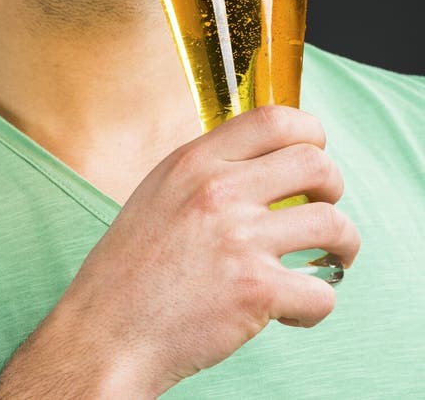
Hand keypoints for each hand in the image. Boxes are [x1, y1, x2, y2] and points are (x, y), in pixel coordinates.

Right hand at [0, 105, 359, 397]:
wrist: (107, 333)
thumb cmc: (129, 269)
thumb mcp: (159, 193)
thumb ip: (206, 171)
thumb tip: (260, 160)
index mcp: (194, 162)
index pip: (273, 119)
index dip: (309, 130)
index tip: (317, 148)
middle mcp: (219, 191)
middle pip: (315, 164)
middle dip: (334, 186)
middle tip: (326, 206)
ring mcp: (240, 239)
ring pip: (332, 224)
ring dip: (344, 243)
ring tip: (333, 258)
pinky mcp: (256, 291)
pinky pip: (321, 291)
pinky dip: (316, 304)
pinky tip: (294, 310)